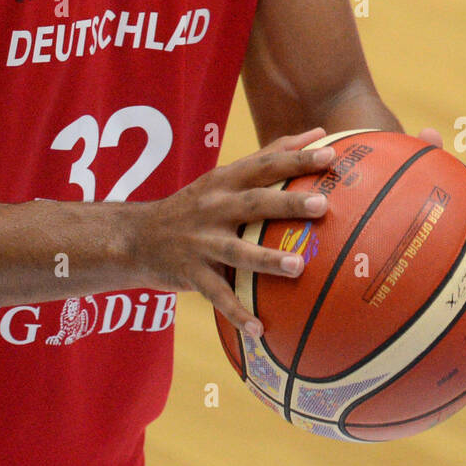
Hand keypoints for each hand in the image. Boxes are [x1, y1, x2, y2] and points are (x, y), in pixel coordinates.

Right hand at [131, 127, 336, 337]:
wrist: (136, 237)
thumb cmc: (195, 205)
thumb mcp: (225, 176)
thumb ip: (271, 156)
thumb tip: (319, 134)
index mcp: (225, 182)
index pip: (264, 165)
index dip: (296, 159)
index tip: (330, 154)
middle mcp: (213, 208)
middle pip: (254, 203)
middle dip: (287, 203)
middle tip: (322, 205)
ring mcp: (201, 242)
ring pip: (237, 251)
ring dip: (267, 260)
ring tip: (298, 267)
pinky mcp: (191, 273)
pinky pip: (217, 295)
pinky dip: (237, 313)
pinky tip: (260, 330)